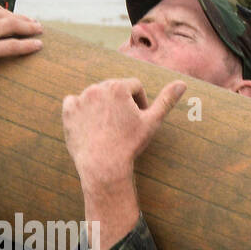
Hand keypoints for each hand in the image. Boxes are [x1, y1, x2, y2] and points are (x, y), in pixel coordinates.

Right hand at [0, 0, 41, 92]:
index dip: (7, 11)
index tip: (15, 16)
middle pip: (5, 14)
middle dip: (22, 19)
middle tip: (34, 23)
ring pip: (12, 26)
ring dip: (29, 28)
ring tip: (40, 31)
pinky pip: (12, 45)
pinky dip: (28, 45)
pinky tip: (38, 46)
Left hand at [62, 78, 185, 189]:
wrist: (103, 166)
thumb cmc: (130, 144)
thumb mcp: (152, 122)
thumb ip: (166, 100)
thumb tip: (183, 83)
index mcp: (118, 86)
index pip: (134, 87)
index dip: (139, 103)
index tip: (138, 120)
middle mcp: (97, 88)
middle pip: (114, 90)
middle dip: (120, 104)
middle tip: (122, 127)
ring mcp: (80, 98)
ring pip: (96, 96)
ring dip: (102, 106)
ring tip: (107, 128)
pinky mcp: (68, 111)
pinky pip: (75, 103)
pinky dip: (81, 111)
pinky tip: (90, 126)